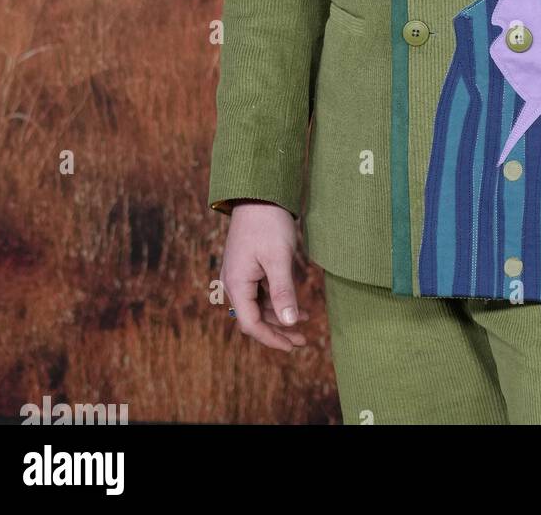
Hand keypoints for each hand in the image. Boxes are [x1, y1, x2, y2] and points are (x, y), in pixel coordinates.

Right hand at [219, 201, 309, 351]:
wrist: (259, 193)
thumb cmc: (268, 223)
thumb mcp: (279, 259)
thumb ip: (283, 292)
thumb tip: (290, 322)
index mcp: (236, 284)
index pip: (251, 324)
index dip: (272, 338)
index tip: (292, 346)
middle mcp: (234, 282)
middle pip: (254, 317)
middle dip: (279, 330)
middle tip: (303, 340)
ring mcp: (240, 274)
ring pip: (259, 305)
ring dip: (280, 315)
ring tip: (306, 319)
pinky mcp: (248, 266)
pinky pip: (261, 291)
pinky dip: (278, 299)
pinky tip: (296, 301)